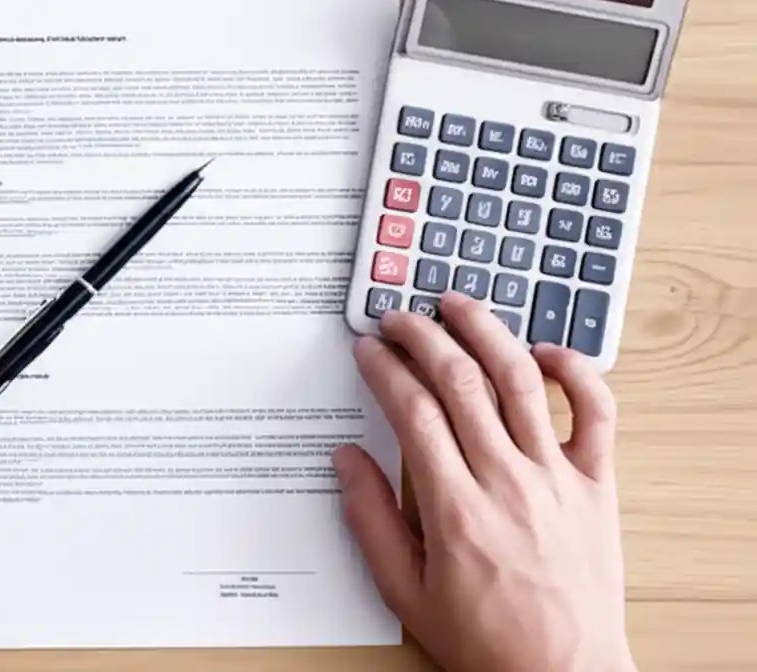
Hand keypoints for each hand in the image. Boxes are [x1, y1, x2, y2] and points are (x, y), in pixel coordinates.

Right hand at [335, 294, 632, 671]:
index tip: (368, 350)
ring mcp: (557, 476)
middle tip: (399, 318)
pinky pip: (596, 412)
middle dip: (421, 337)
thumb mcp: (404, 591)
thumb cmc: (485, 639)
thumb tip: (345, 461)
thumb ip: (370, 520)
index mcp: (453, 508)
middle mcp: (506, 480)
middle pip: (459, 381)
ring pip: (520, 380)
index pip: (411, 410)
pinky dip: (575, 372)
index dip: (384, 368)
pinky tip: (544, 352)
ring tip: (458, 304)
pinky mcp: (597, 483)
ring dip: (485, 331)